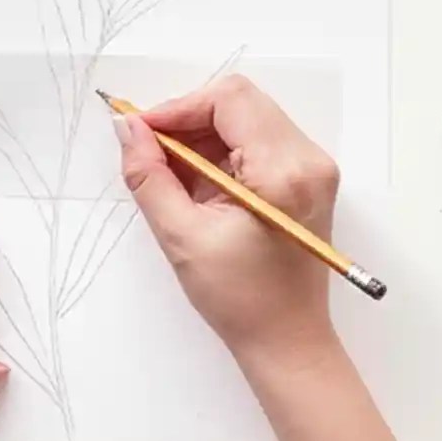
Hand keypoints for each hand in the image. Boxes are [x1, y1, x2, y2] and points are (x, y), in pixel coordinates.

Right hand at [115, 75, 339, 363]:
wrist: (287, 340)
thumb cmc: (240, 300)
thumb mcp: (181, 236)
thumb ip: (149, 175)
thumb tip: (127, 128)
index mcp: (283, 172)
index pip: (229, 100)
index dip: (179, 108)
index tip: (142, 132)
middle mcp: (309, 159)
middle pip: (240, 103)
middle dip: (189, 120)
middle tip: (153, 151)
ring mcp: (314, 167)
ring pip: (248, 118)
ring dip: (205, 135)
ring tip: (176, 175)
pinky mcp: (308, 178)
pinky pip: (259, 139)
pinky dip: (224, 150)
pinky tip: (201, 184)